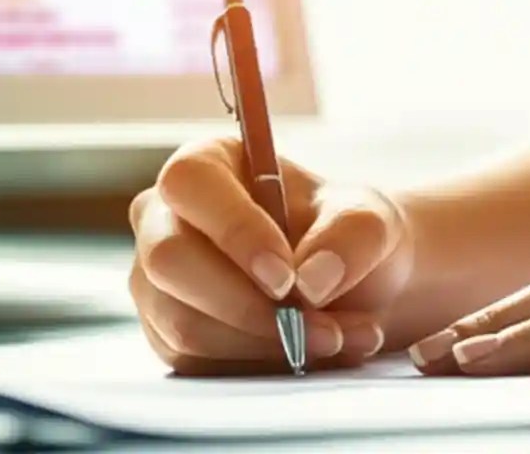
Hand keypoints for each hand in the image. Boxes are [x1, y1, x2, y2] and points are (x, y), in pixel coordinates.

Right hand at [129, 138, 413, 374]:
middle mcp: (166, 219)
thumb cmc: (347, 235)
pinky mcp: (168, 335)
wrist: (354, 287)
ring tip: (337, 339)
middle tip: (322, 326)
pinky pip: (198, 362)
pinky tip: (310, 351)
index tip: (287, 277)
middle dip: (249, 305)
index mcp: (208, 165)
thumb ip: (352, 235)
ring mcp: (158, 282)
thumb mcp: (371, 219)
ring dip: (268, 343)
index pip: (190, 183)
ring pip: (185, 323)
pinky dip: (261, 364)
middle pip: (170, 260)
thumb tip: (310, 281)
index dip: (233, 229)